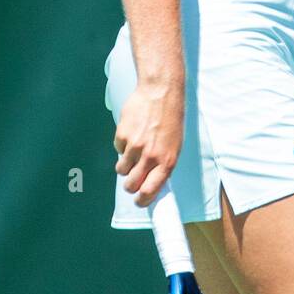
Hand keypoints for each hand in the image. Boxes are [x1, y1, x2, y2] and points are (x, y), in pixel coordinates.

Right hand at [113, 78, 183, 206]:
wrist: (161, 91)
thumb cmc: (171, 118)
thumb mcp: (175, 144)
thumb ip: (163, 163)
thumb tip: (152, 182)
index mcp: (167, 161)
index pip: (150, 191)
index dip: (142, 200)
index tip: (138, 201)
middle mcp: (150, 156)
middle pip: (131, 185)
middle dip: (130, 184)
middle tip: (133, 177)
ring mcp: (135, 147)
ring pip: (121, 169)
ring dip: (125, 164)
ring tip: (135, 150)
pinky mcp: (122, 136)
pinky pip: (118, 149)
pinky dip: (123, 145)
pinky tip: (133, 132)